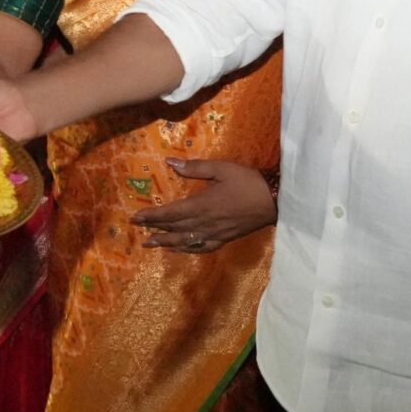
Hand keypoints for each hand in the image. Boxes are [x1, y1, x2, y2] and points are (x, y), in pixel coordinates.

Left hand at [132, 158, 275, 252]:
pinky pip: (202, 247)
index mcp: (202, 205)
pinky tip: (178, 249)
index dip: (151, 216)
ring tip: (150, 244)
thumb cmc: (247, 182)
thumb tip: (171, 162)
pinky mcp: (225, 238)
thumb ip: (195, 167)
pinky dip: (187, 249)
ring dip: (165, 242)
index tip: (135, 217)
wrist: (275, 201)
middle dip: (154, 228)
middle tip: (137, 230)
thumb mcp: (222, 168)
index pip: (170, 213)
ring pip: (185, 241)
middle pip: (174, 228)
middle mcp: (205, 223)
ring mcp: (215, 233)